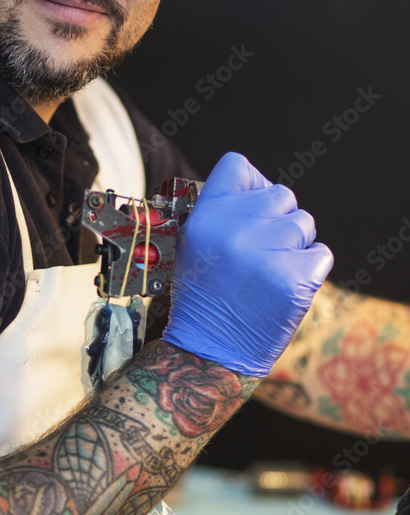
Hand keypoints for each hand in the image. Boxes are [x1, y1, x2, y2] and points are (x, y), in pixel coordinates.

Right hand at [162, 151, 333, 376]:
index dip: (251, 182)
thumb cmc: (204, 296)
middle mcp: (235, 226)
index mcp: (206, 214)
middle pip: (281, 194)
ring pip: (304, 223)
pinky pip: (321, 254)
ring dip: (295, 245)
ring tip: (270, 271)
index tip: (251, 206)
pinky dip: (310, 269)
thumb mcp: (193, 244)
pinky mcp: (295, 277)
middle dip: (278, 218)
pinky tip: (285, 286)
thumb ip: (223, 212)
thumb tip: (261, 190)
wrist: (210, 349)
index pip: (237, 165)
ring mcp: (268, 250)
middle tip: (261, 250)